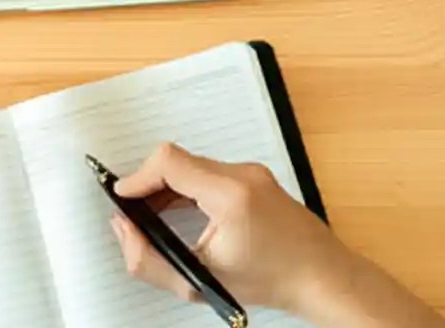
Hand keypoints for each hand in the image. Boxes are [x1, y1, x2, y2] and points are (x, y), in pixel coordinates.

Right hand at [109, 143, 350, 313]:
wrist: (321, 276)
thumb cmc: (271, 281)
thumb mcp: (199, 282)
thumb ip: (149, 260)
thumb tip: (123, 230)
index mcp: (230, 195)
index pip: (170, 162)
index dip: (138, 177)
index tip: (122, 197)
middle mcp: (241, 174)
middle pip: (177, 162)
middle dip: (149, 184)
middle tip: (133, 213)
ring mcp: (251, 173)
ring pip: (192, 166)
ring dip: (167, 187)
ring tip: (152, 217)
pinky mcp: (254, 178)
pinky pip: (209, 173)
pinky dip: (187, 188)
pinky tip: (180, 214)